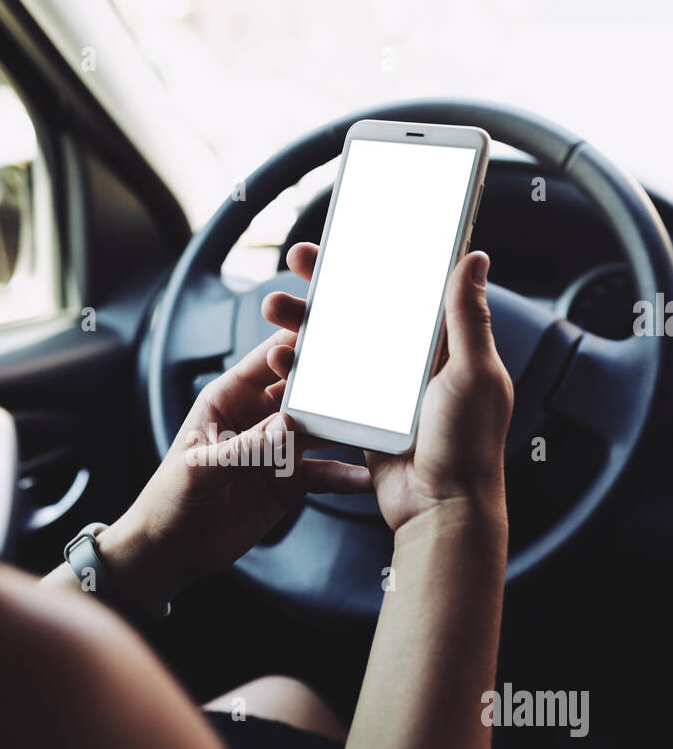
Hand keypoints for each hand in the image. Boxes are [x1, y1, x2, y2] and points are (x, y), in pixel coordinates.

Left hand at [96, 244, 371, 606]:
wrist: (171, 550)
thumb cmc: (171, 498)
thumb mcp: (201, 468)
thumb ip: (244, 446)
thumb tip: (286, 423)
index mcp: (229, 397)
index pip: (269, 359)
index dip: (300, 346)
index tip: (336, 337)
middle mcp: (258, 417)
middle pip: (304, 391)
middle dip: (335, 384)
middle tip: (371, 380)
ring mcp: (278, 449)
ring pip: (321, 429)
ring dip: (348, 428)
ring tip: (380, 425)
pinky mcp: (290, 481)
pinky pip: (325, 473)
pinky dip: (346, 475)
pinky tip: (369, 478)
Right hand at [264, 245, 513, 535]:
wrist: (440, 511)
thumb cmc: (468, 447)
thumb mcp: (473, 374)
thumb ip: (468, 317)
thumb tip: (474, 258)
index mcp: (445, 347)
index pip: (406, 289)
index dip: (377, 260)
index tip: (348, 237)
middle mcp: (412, 365)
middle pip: (363, 311)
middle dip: (328, 285)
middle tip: (298, 260)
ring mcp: (383, 393)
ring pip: (337, 346)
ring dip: (304, 326)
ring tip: (274, 310)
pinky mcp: (360, 419)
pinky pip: (326, 387)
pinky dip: (302, 373)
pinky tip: (279, 360)